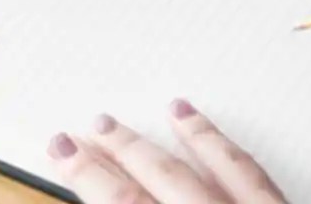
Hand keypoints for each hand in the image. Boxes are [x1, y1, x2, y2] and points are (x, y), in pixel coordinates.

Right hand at [48, 99, 283, 203]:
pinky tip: (196, 122)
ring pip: (203, 167)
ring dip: (166, 139)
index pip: (122, 203)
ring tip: (136, 116)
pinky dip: (218, 144)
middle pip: (158, 176)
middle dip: (119, 150)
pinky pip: (249, 171)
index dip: (86, 174)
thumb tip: (102, 197)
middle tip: (89, 127)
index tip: (62, 150)